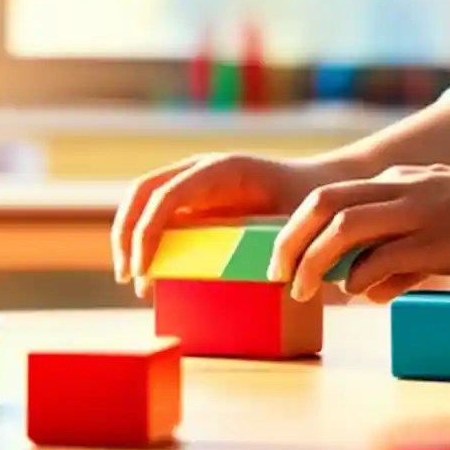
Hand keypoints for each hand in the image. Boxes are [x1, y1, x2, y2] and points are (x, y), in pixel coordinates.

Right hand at [112, 153, 357, 295]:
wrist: (322, 186)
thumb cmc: (313, 205)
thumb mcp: (300, 223)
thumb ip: (284, 246)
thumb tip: (269, 280)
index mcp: (222, 170)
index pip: (167, 196)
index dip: (147, 233)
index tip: (143, 272)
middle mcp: (201, 169)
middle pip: (142, 192)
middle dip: (127, 233)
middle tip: (130, 278)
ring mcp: (195, 180)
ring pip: (143, 198)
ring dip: (129, 234)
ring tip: (135, 279)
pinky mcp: (195, 196)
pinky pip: (158, 209)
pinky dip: (145, 235)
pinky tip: (150, 268)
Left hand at [269, 162, 449, 302]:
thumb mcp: (444, 220)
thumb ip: (403, 247)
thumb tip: (367, 288)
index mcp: (401, 182)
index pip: (327, 196)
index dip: (295, 228)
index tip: (283, 260)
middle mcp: (404, 190)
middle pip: (322, 205)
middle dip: (290, 241)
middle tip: (279, 277)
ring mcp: (422, 214)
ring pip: (345, 229)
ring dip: (316, 262)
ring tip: (305, 292)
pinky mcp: (443, 243)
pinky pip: (385, 260)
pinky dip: (362, 280)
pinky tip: (362, 296)